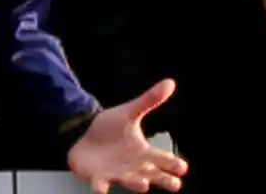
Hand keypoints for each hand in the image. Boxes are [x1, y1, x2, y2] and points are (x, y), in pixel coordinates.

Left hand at [68, 79, 187, 192]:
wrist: (82, 133)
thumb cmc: (110, 129)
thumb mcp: (129, 113)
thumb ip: (149, 100)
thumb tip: (170, 82)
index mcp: (143, 152)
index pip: (164, 159)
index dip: (175, 164)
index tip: (183, 167)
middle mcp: (133, 167)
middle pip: (154, 176)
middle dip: (164, 180)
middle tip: (175, 184)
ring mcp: (116, 174)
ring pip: (130, 181)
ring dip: (136, 183)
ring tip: (144, 184)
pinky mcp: (97, 177)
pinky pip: (100, 184)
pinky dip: (100, 187)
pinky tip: (101, 189)